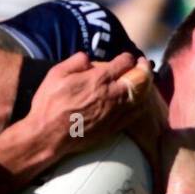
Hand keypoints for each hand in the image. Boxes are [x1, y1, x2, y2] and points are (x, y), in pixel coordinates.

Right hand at [27, 52, 151, 158]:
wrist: (48, 136)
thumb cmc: (49, 104)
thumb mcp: (56, 74)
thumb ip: (75, 61)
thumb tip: (88, 58)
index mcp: (98, 79)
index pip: (124, 63)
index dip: (128, 57)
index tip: (126, 57)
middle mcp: (111, 95)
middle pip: (140, 78)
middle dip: (144, 69)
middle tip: (143, 65)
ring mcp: (115, 113)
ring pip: (141, 96)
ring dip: (145, 86)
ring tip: (144, 81)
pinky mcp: (114, 127)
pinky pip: (135, 114)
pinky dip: (141, 104)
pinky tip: (139, 100)